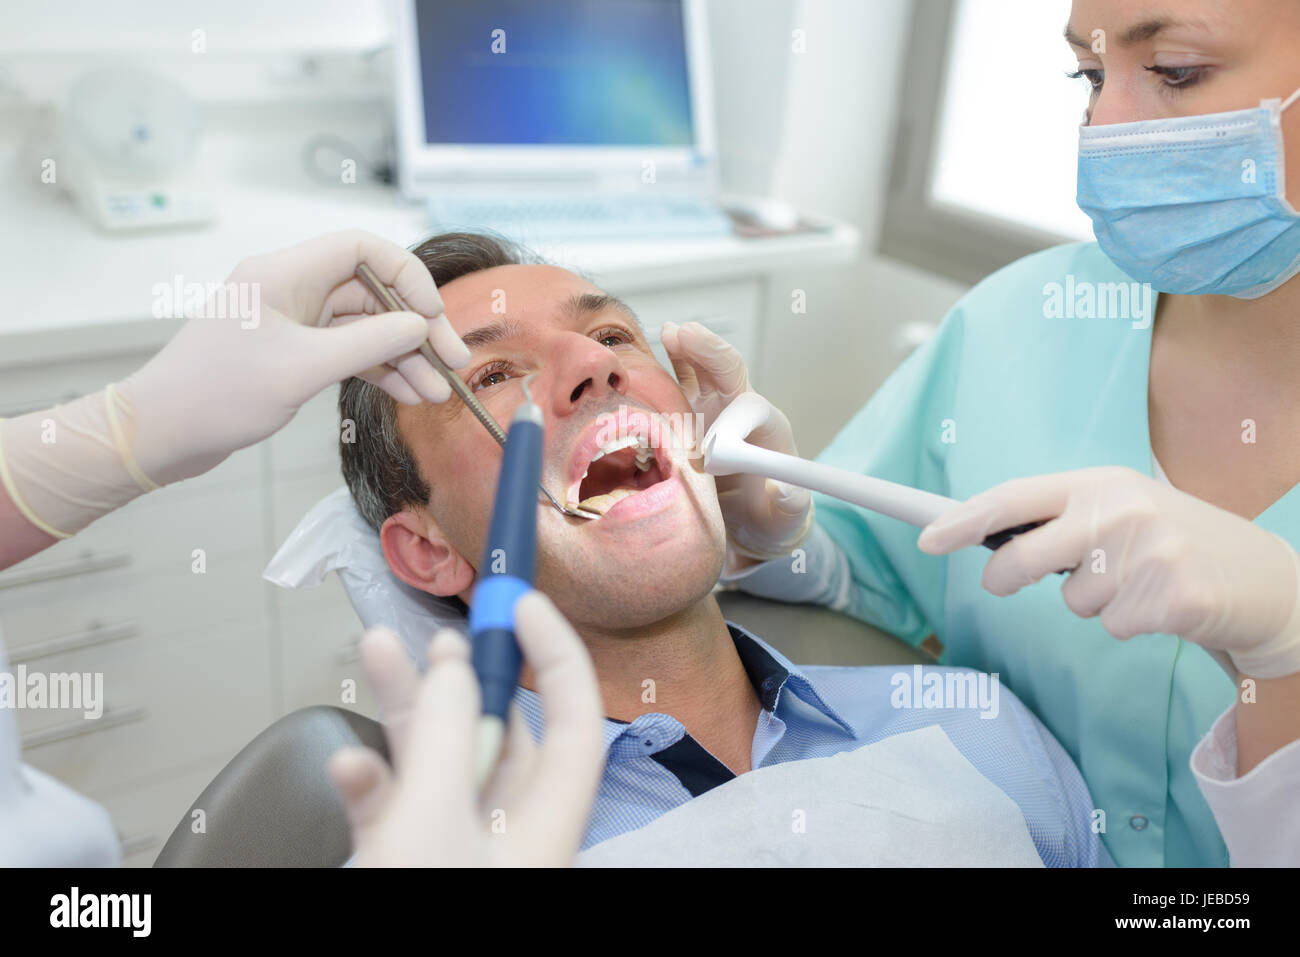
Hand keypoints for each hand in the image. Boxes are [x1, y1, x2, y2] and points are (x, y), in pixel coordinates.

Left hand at [119, 229, 471, 484]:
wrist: (162, 433)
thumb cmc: (218, 394)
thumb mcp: (303, 368)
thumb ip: (369, 344)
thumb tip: (420, 327)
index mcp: (285, 273)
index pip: (363, 249)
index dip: (409, 276)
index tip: (434, 317)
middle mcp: (291, 288)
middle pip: (372, 292)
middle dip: (416, 327)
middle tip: (454, 362)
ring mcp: (292, 322)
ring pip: (365, 328)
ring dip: (403, 357)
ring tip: (436, 392)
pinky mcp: (291, 352)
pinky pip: (348, 352)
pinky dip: (379, 371)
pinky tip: (408, 394)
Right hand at [329, 591, 605, 866]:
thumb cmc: (424, 914)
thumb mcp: (431, 824)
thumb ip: (441, 742)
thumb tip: (452, 673)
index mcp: (546, 822)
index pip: (573, 722)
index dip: (557, 655)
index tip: (524, 604)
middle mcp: (510, 830)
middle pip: (496, 732)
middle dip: (464, 676)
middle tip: (439, 636)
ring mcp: (458, 846)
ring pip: (440, 762)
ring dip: (407, 708)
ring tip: (376, 649)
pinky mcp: (409, 862)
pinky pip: (398, 808)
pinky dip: (372, 780)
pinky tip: (346, 764)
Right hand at [661, 321, 812, 562]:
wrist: (751, 523)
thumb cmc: (771, 517)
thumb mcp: (786, 519)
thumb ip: (790, 505)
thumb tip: (786, 489)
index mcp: (766, 428)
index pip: (752, 407)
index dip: (733, 416)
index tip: (714, 449)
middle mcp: (738, 410)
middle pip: (725, 370)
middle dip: (705, 350)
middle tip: (682, 333)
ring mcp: (711, 410)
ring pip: (697, 371)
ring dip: (682, 350)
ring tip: (668, 333)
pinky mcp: (687, 418)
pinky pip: (675, 387)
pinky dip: (662, 369)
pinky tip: (646, 356)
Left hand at [916, 466, 1299, 677]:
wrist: (1267, 579)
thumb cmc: (1177, 543)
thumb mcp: (1123, 511)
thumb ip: (1063, 519)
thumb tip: (985, 538)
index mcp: (1101, 483)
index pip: (1014, 498)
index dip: (963, 519)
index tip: (925, 539)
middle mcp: (1121, 510)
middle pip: (1023, 557)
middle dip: (1004, 579)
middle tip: (1006, 583)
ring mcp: (1149, 553)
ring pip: (1072, 601)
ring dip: (1094, 603)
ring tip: (1139, 583)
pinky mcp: (1174, 597)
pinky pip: (1112, 626)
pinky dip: (1131, 624)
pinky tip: (1165, 604)